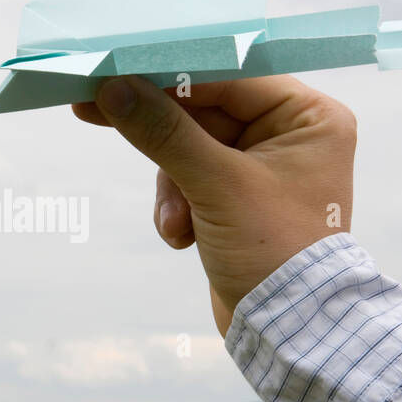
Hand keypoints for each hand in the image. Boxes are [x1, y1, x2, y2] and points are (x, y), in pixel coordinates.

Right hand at [73, 74, 355, 335]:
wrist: (286, 333)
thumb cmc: (273, 252)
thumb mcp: (215, 186)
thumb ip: (163, 132)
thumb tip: (113, 87)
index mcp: (309, 116)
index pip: (228, 76)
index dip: (169, 73)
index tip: (116, 68)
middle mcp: (292, 133)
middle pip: (203, 109)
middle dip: (160, 137)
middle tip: (92, 107)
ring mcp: (264, 166)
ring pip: (189, 148)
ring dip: (172, 186)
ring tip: (175, 225)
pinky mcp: (239, 198)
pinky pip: (192, 180)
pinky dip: (180, 206)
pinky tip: (182, 237)